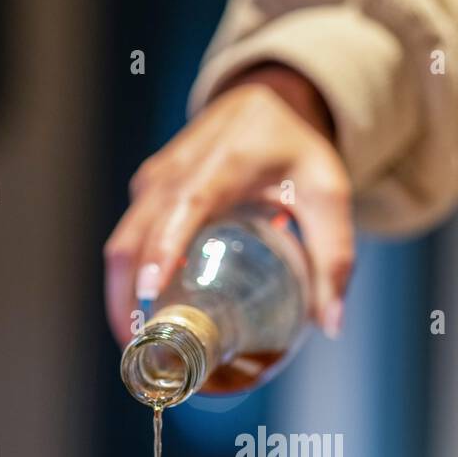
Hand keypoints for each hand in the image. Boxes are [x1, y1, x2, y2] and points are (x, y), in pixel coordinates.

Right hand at [104, 65, 353, 345]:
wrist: (263, 102)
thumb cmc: (295, 150)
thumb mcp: (328, 195)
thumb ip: (335, 257)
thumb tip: (331, 326)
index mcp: (224, 165)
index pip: (183, 208)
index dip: (162, 250)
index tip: (151, 293)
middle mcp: (177, 171)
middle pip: (137, 235)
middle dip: (131, 296)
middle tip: (150, 354)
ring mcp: (154, 181)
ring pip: (123, 242)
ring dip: (122, 296)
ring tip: (143, 348)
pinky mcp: (146, 193)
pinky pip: (127, 240)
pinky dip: (127, 281)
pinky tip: (143, 320)